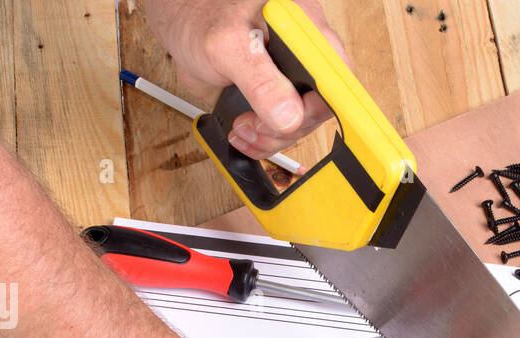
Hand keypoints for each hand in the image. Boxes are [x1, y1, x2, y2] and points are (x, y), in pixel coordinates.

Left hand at [144, 0, 339, 158]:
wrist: (182, 20)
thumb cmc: (203, 15)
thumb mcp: (227, 44)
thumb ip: (259, 79)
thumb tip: (288, 115)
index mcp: (304, 30)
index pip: (336, 78)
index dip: (320, 105)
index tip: (295, 119)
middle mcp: (304, 56)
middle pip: (320, 108)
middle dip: (287, 127)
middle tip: (255, 124)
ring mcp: (290, 79)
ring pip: (301, 125)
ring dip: (271, 138)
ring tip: (243, 129)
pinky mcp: (274, 97)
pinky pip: (282, 130)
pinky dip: (263, 141)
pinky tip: (245, 134)